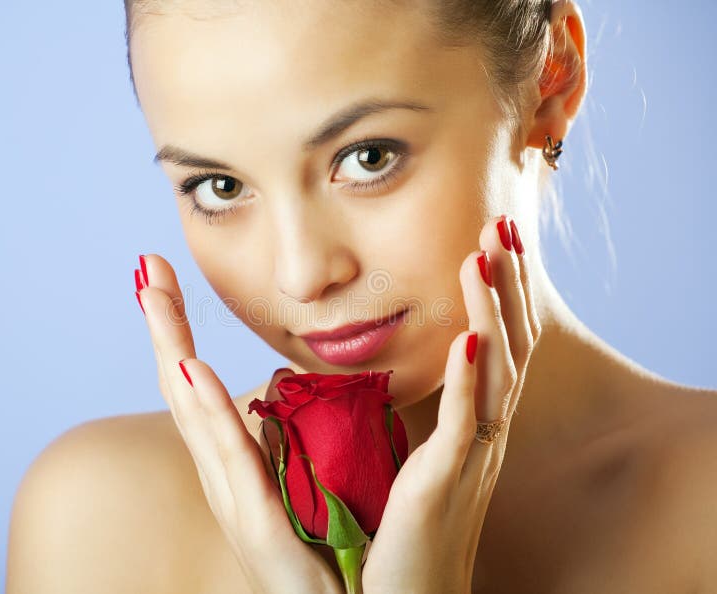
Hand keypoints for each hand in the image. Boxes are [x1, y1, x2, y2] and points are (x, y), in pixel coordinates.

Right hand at [134, 254, 342, 593]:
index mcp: (234, 459)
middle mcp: (222, 474)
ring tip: (155, 296)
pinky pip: (229, 459)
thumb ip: (289, 428)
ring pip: (194, 413)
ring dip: (172, 349)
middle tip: (146, 268)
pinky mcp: (256, 525)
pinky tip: (192, 371)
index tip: (162, 276)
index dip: (177, 331)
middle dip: (163, 326)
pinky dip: (207, 412)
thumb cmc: (329, 547)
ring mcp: (232, 499)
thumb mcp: (308, 474)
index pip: (196, 383)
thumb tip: (282, 379)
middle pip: (182, 388)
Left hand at [361, 215, 541, 593]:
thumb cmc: (402, 529)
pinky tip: (469, 335)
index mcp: (473, 425)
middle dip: (508, 285)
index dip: (501, 294)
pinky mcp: (446, 481)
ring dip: (493, 311)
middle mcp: (484, 435)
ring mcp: (471, 457)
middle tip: (501, 226)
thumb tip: (378, 373)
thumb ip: (409, 414)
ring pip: (496, 371)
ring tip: (483, 255)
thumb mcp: (411, 458)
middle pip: (510, 345)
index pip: (497, 346)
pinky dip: (470, 376)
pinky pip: (465, 422)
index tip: (492, 243)